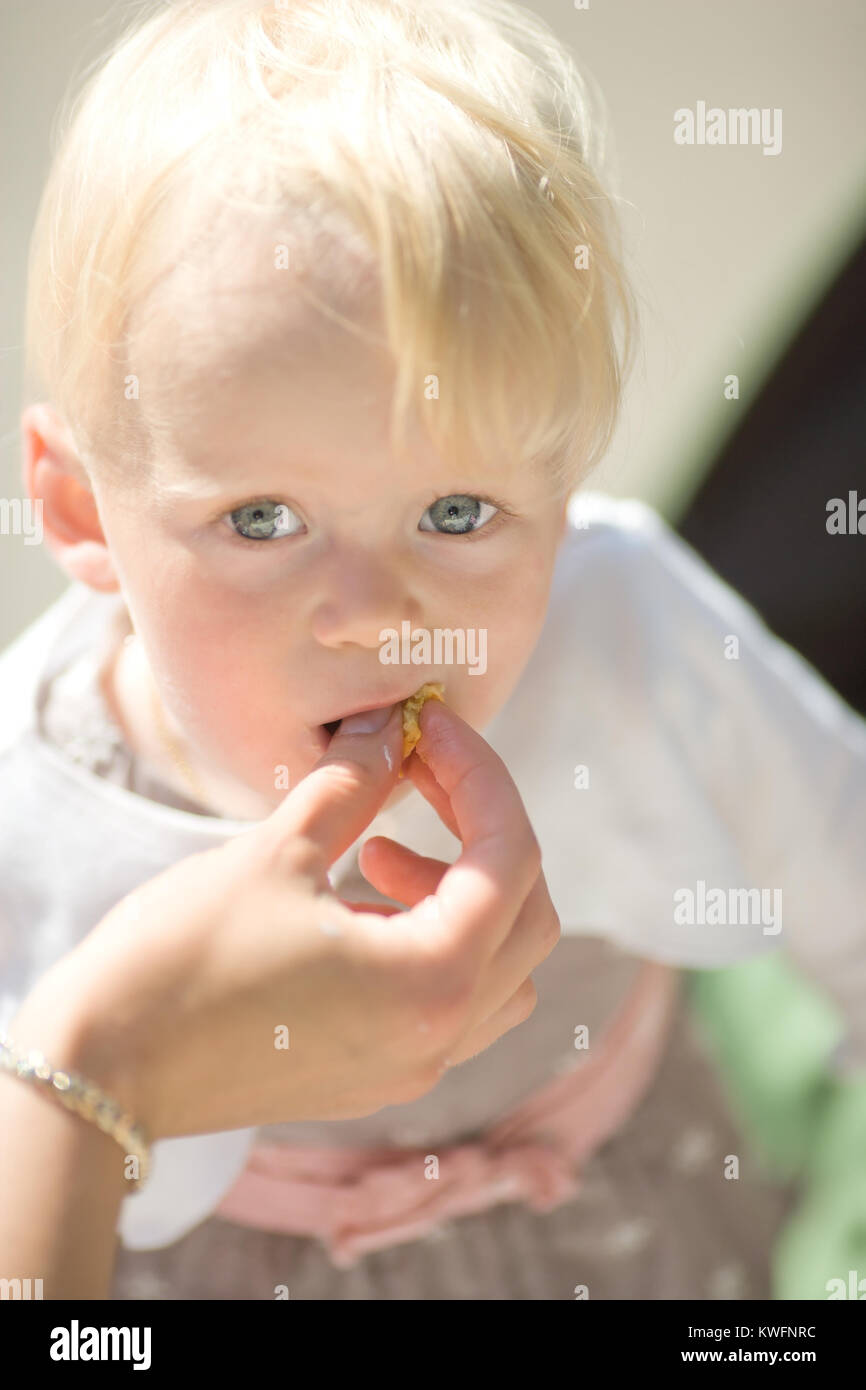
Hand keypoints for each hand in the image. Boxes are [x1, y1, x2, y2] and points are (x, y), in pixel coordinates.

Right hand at [14, 698, 559, 1141]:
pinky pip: (450, 1002)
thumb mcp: (277, 851)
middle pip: (527, 915)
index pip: (510, 857)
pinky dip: (433, 940)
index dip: (478, 774)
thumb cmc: (181, 959)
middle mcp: (441, 1036)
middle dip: (482, 829)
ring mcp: (412, 1066)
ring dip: (463, 893)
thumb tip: (390, 727)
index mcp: (433, 981)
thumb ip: (355, 782)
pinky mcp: (377, 1076)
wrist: (102, 1067)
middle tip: (418, 773)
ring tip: (377, 852)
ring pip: (500, 968)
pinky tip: (359, 905)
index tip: (430, 725)